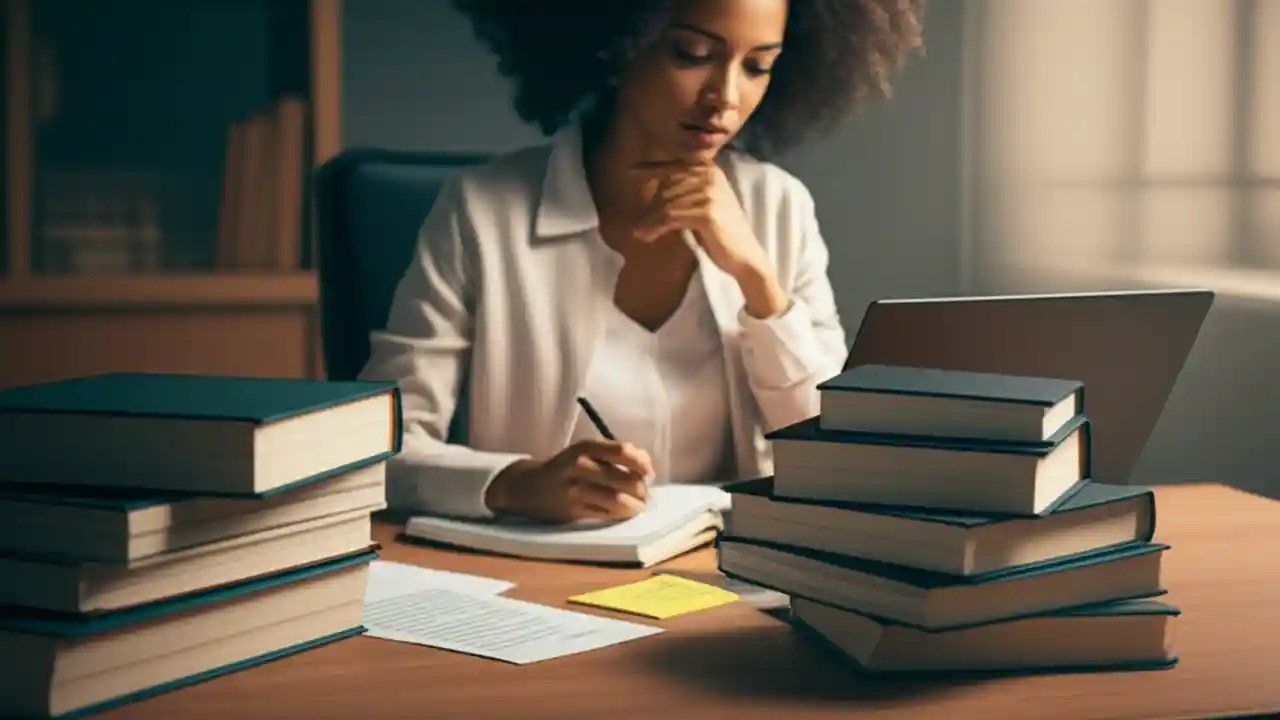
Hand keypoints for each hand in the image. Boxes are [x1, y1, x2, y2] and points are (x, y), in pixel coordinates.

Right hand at [484, 440, 653, 522]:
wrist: (528, 486)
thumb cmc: (566, 467)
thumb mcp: (585, 452)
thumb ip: (614, 455)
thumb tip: (647, 467)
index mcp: (585, 447)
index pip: (623, 451)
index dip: (642, 463)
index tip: (649, 472)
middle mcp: (579, 465)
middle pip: (624, 479)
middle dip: (641, 489)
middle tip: (645, 494)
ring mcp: (575, 490)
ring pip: (616, 500)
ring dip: (634, 505)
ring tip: (638, 506)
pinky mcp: (573, 510)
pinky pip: (605, 514)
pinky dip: (620, 514)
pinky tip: (623, 513)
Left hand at [630, 159, 790, 317]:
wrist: (744, 255)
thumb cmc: (720, 231)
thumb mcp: (702, 203)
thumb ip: (684, 190)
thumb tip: (655, 187)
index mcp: (710, 169)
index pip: (674, 165)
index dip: (651, 168)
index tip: (630, 171)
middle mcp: (710, 176)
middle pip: (667, 187)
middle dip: (650, 207)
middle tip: (640, 226)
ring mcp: (709, 192)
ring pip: (666, 203)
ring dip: (649, 221)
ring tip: (640, 233)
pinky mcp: (706, 212)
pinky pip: (670, 217)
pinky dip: (655, 227)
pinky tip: (648, 236)